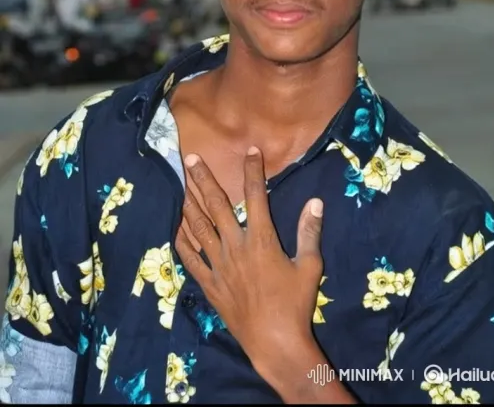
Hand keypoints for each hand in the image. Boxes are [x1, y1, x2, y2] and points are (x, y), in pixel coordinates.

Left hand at [175, 146, 324, 373]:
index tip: (250, 151)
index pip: (256, 196)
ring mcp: (220, 265)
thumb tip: (315, 202)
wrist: (275, 343)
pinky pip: (191, 259)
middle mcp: (236, 247)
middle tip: (190, 159)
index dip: (253, 171)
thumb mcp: (309, 266)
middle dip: (203, 180)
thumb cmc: (295, 304)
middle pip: (217, 206)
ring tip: (181, 185)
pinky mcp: (210, 284)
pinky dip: (182, 241)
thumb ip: (309, 232)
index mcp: (262, 240)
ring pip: (199, 228)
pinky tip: (176, 228)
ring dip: (190, 204)